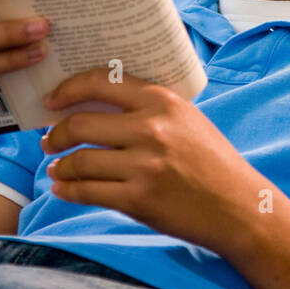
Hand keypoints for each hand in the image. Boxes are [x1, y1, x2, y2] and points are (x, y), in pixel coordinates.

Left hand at [40, 69, 268, 254]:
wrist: (240, 207)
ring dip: (60, 167)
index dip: (68, 89)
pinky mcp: (138, 199)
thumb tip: (95, 104)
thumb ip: (148, 108)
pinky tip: (64, 189)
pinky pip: (88, 192)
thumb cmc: (212, 161)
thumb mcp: (187, 119)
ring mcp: (143, 166)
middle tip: (50, 142)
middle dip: (56, 135)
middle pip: (80, 123)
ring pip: (79, 161)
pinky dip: (68, 191)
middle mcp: (151, 129)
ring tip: (57, 170)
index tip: (52, 100)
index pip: (102, 81)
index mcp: (163, 101)